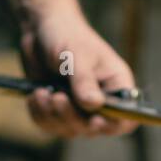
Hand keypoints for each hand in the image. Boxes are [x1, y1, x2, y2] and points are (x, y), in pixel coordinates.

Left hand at [20, 9, 138, 137]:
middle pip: (94, 128)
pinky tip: (35, 97)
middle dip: (72, 117)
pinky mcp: (59, 111)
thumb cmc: (66, 35)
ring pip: (71, 129)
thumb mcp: (76, 55)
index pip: (126, 117)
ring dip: (53, 116)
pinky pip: (52, 126)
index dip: (113, 124)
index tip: (94, 120)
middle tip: (57, 97)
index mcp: (116, 85)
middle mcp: (101, 101)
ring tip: (42, 92)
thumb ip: (85, 81)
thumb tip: (94, 106)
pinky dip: (41, 116)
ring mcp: (79, 108)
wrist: (41, 30)